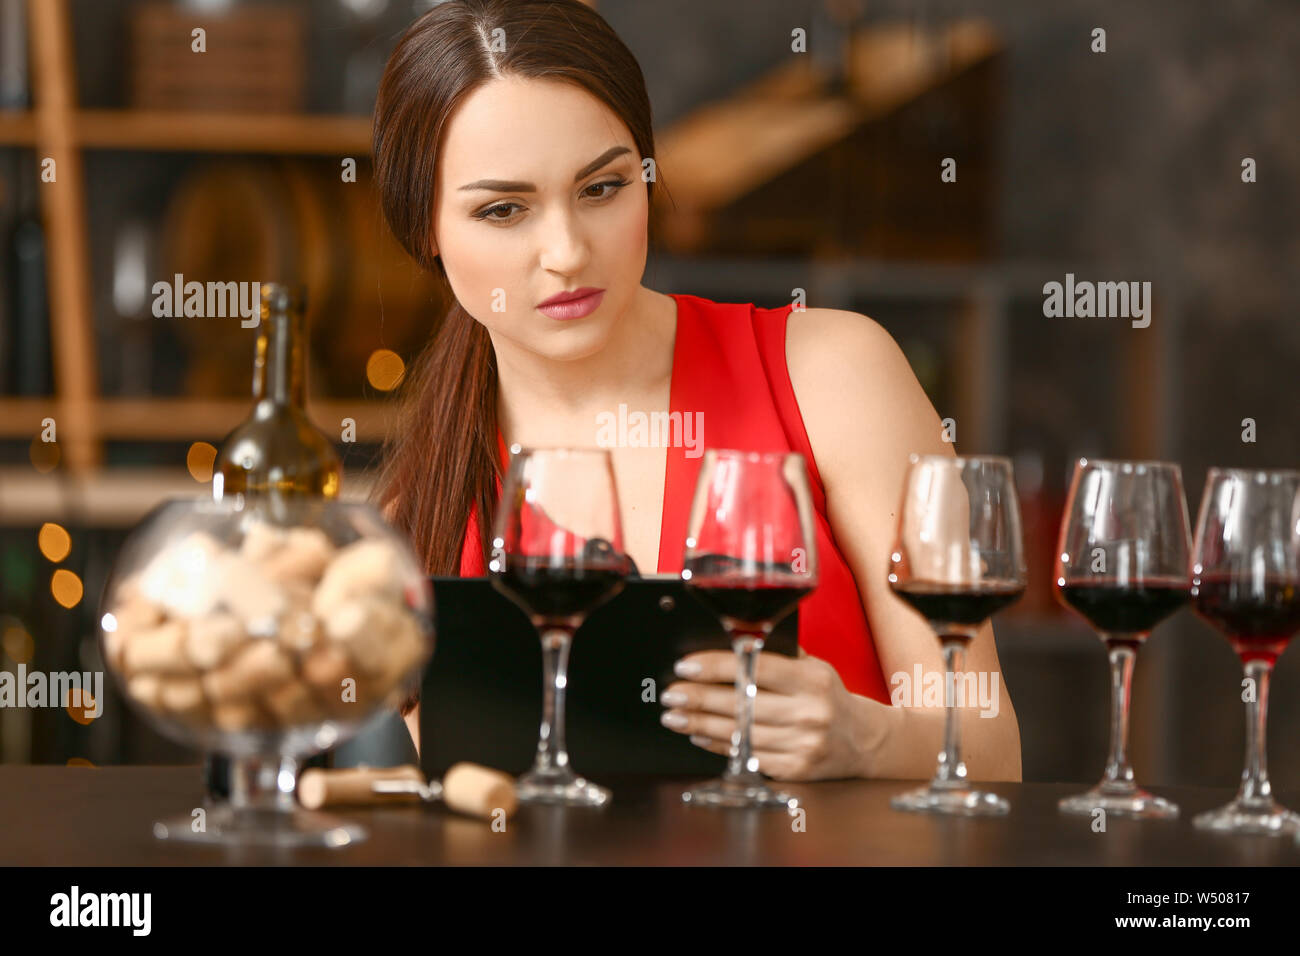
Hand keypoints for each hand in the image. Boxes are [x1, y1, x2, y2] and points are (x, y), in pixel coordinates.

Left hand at [659, 649, 865, 780]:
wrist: (862, 741)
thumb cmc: (827, 696)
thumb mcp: (813, 667)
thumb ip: (777, 655)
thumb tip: (728, 641)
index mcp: (812, 680)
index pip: (754, 668)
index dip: (715, 667)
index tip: (686, 666)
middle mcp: (809, 713)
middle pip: (740, 704)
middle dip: (698, 698)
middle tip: (671, 694)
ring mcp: (802, 745)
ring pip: (738, 734)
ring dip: (699, 725)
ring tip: (675, 716)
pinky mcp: (794, 770)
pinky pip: (746, 757)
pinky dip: (718, 746)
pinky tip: (699, 736)